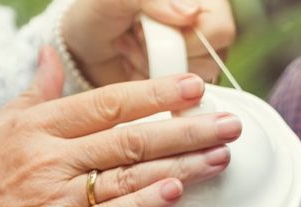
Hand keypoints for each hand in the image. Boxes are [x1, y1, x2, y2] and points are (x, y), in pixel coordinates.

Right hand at [0, 47, 239, 206]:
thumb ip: (30, 95)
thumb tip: (47, 56)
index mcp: (32, 127)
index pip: (106, 101)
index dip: (155, 93)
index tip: (193, 88)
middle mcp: (46, 158)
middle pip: (129, 135)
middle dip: (186, 127)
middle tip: (228, 121)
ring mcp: (51, 199)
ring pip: (127, 174)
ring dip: (180, 164)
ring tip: (220, 156)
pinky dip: (142, 204)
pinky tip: (175, 193)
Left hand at [62, 0, 235, 85]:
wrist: (81, 48)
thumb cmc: (97, 14)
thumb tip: (190, 12)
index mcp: (198, 1)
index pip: (219, 29)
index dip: (187, 41)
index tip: (150, 32)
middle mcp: (203, 26)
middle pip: (212, 60)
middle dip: (163, 56)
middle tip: (134, 39)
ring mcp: (195, 57)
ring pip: (196, 83)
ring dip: (154, 72)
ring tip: (130, 52)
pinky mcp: (182, 85)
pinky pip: (180, 102)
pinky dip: (152, 91)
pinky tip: (134, 70)